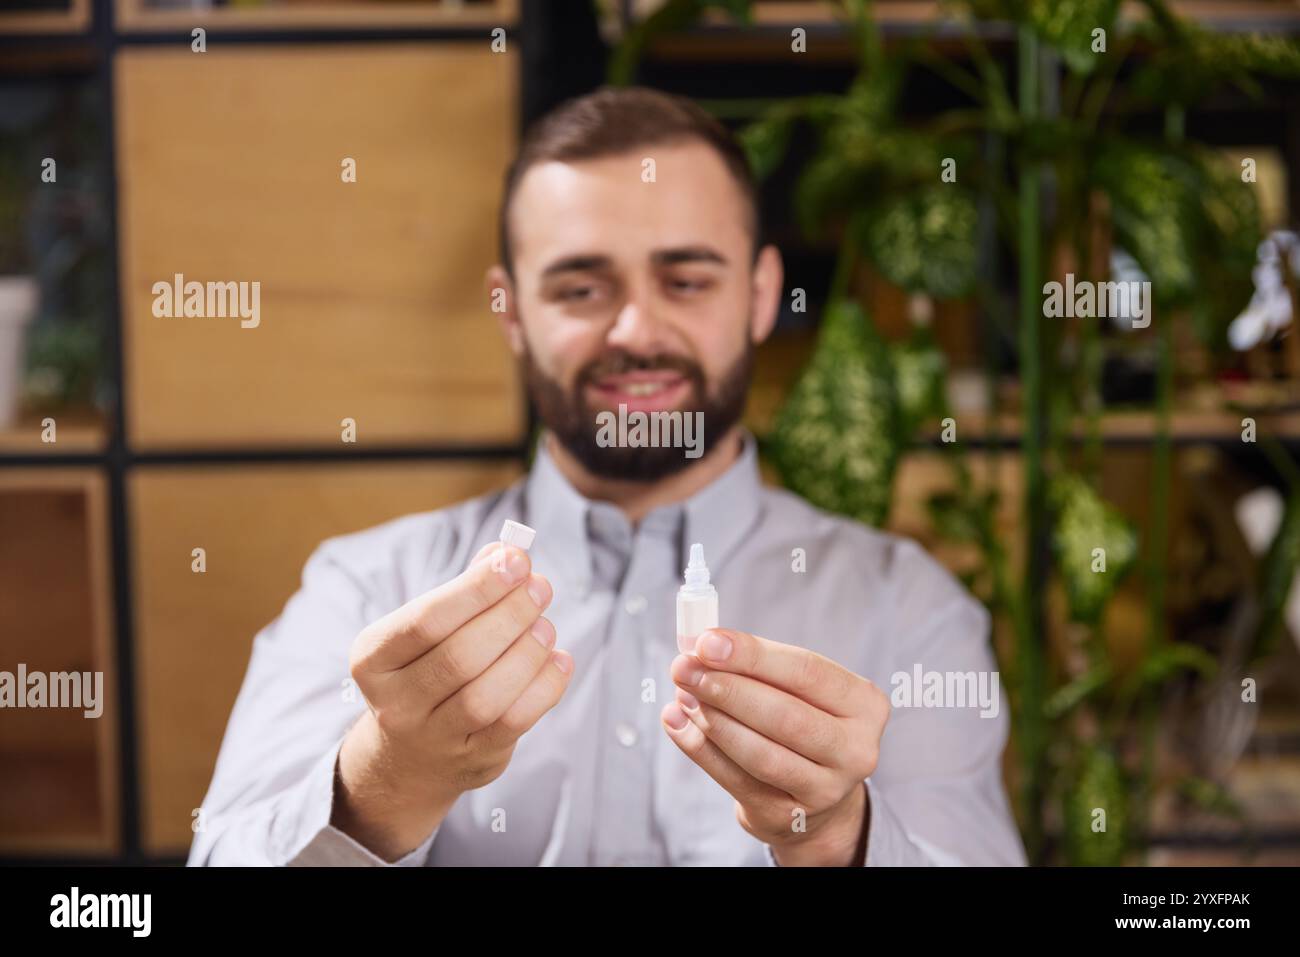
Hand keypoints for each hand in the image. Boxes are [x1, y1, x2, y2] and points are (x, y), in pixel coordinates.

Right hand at [335, 540, 573, 859]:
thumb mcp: (428, 630)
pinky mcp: (472, 761)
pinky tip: (559, 659)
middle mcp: (395, 704)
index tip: (517, 559)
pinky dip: (545, 686)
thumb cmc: (426, 670)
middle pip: (460, 657)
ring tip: (546, 625)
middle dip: (509, 615)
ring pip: (486, 696)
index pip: (425, 620)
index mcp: (372, 659)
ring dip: (527, 652)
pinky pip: (514, 723)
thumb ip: (466, 589)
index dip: (477, 588)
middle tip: (540, 588)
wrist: (409, 757)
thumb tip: (506, 553)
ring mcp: (432, 739)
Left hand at [661, 628, 888, 865]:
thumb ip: (757, 666)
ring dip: (713, 720)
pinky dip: (700, 750)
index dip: (753, 655)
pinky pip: (737, 781)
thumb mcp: (799, 690)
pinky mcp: (789, 817)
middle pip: (784, 715)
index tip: (707, 642)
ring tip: (682, 695)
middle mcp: (856, 750)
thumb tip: (701, 646)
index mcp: (865, 704)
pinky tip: (677, 723)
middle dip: (727, 688)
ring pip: (760, 754)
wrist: (818, 797)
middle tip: (684, 668)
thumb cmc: (803, 722)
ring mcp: (826, 790)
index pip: (806, 671)